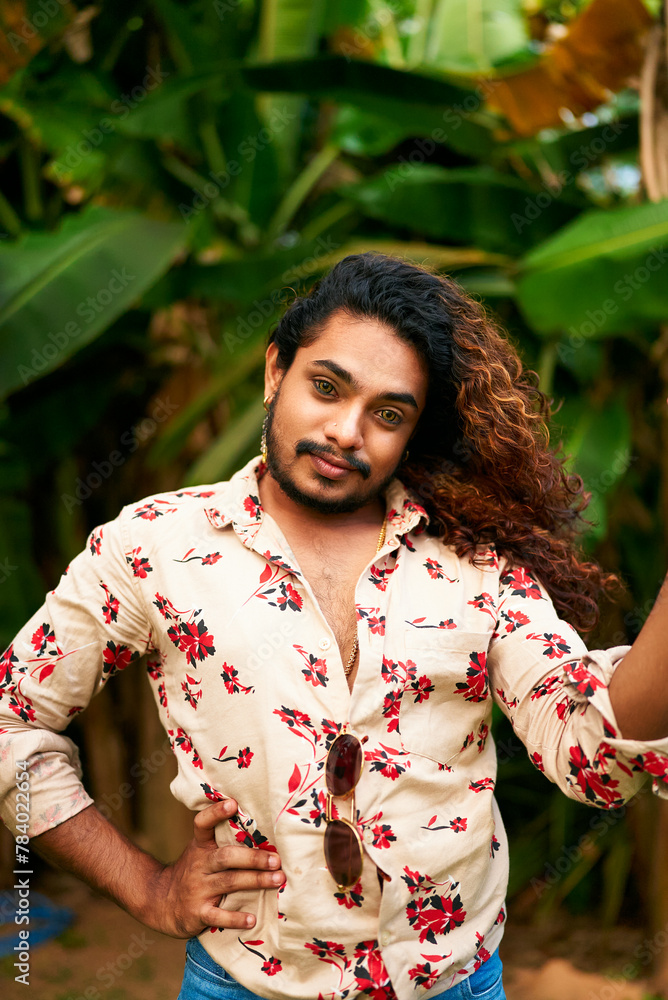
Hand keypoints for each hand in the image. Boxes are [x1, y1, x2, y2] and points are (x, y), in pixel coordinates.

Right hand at [150, 797, 284, 937]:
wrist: (160, 902)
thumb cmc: (193, 872)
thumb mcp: (200, 851)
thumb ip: (222, 839)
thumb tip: (260, 824)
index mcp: (200, 847)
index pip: (202, 825)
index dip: (215, 813)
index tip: (233, 803)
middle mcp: (199, 865)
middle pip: (226, 856)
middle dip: (253, 857)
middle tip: (276, 859)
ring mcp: (198, 889)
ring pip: (229, 882)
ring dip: (255, 881)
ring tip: (278, 879)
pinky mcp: (197, 913)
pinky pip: (218, 915)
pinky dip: (236, 918)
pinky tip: (252, 919)